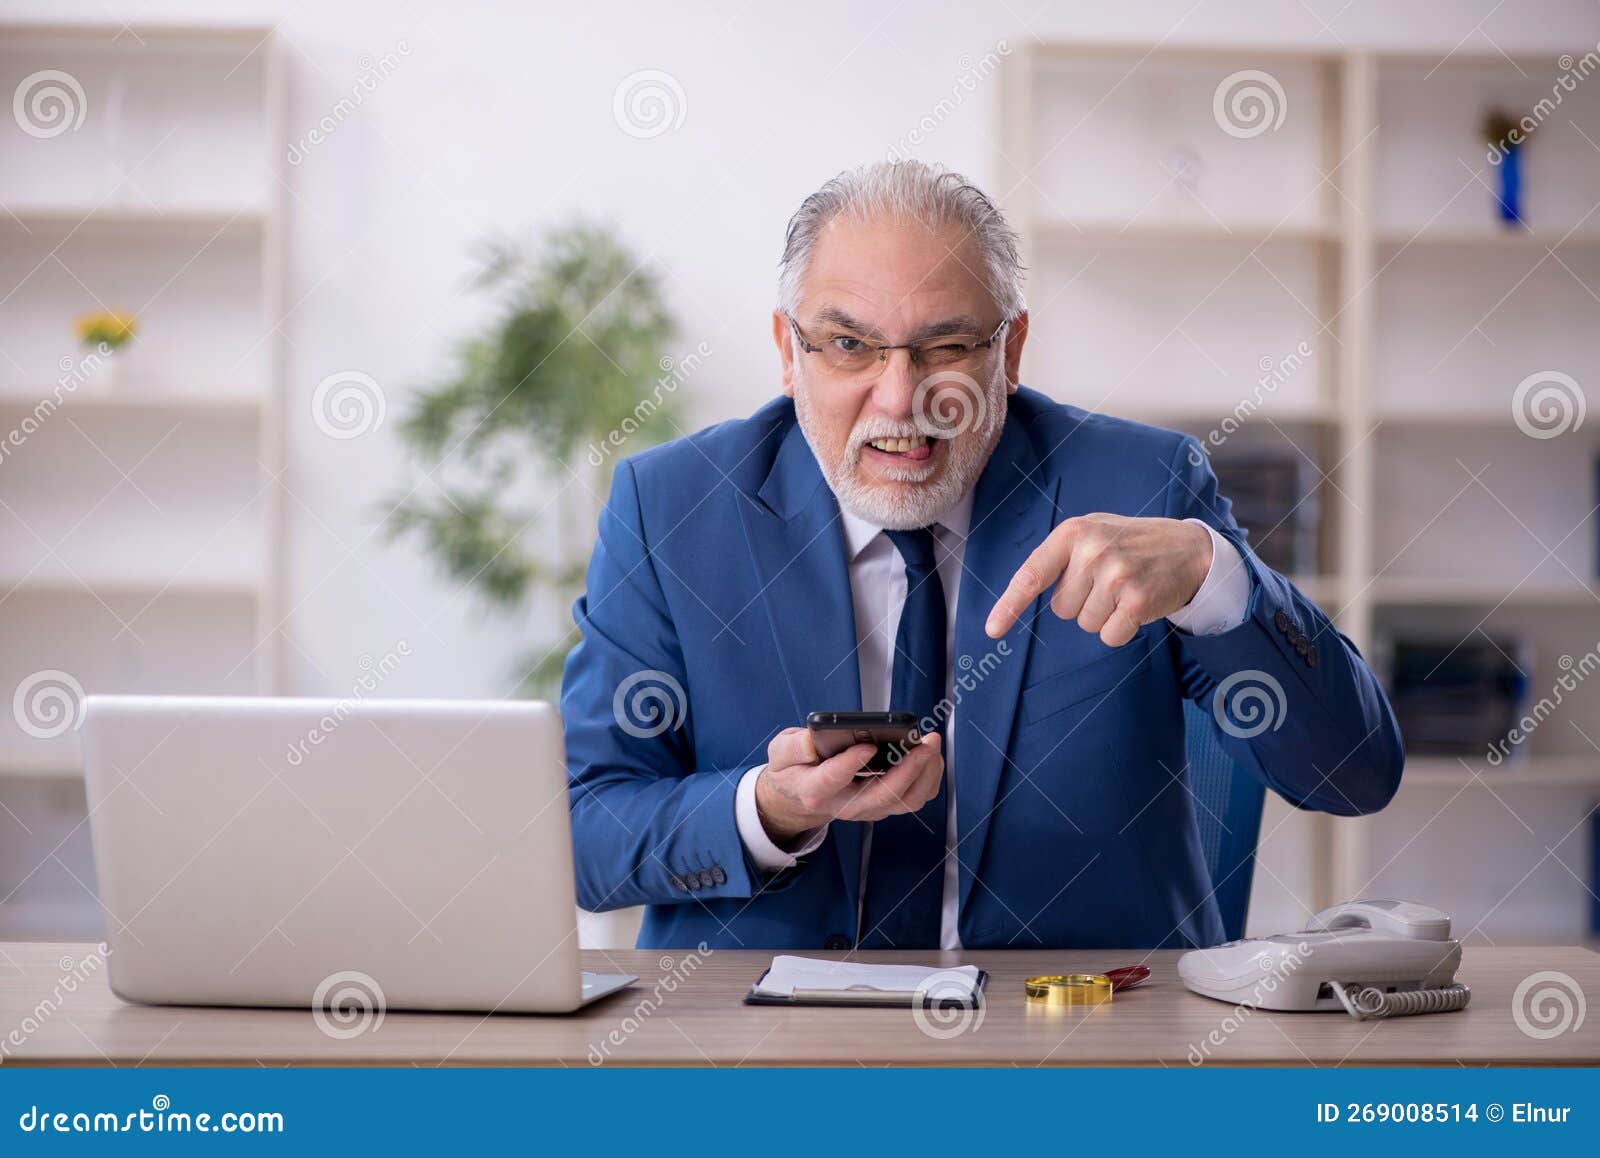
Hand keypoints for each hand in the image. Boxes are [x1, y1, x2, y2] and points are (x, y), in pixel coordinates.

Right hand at [754, 727, 944, 843]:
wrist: (802, 795)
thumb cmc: (795, 769)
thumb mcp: (780, 753)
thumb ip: (793, 746)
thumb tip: (814, 740)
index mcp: (815, 790)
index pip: (835, 779)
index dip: (851, 763)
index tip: (867, 745)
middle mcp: (846, 805)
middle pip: (882, 796)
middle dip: (909, 768)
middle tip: (925, 742)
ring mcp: (868, 809)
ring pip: (905, 801)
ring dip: (925, 774)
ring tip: (931, 744)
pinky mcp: (885, 806)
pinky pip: (915, 798)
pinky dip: (929, 778)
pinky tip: (930, 755)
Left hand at [985, 514, 1211, 646]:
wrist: (1188, 548)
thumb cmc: (1130, 543)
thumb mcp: (1093, 532)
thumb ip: (1059, 556)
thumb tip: (1019, 592)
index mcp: (1073, 532)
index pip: (1031, 574)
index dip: (1009, 605)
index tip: (993, 629)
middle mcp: (1091, 551)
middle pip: (1061, 608)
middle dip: (1082, 602)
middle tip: (1109, 580)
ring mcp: (1116, 575)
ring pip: (1084, 624)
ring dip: (1102, 615)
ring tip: (1125, 589)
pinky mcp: (1137, 600)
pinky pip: (1109, 636)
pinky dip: (1121, 629)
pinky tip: (1136, 605)